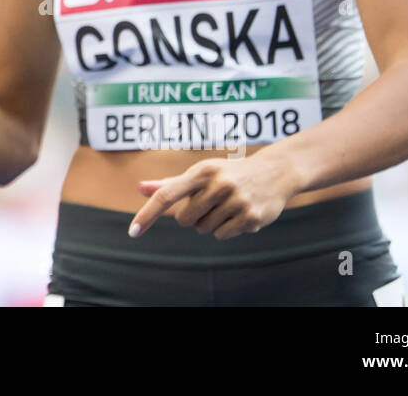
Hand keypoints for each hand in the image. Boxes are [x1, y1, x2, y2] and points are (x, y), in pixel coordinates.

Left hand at [127, 152, 301, 240]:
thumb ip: (169, 184)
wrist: (275, 172)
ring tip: (227, 205)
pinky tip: (240, 213)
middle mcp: (218, 184)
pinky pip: (222, 235)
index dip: (148, 214)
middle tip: (211, 201)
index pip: (166, 195)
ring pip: (203, 229)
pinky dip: (226, 229)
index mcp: (201, 172)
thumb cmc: (228, 173)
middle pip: (185, 219)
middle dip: (193, 216)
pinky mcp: (250, 217)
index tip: (133, 232)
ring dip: (211, 222)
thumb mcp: (200, 173)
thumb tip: (139, 188)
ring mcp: (236, 201)